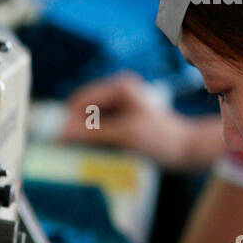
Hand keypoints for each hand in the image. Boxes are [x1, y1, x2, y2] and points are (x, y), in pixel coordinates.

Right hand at [60, 73, 198, 167]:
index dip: (66, 119)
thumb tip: (60, 132)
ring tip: (79, 155)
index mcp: (119, 87)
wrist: (187, 151)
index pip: (81, 100)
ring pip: (88, 122)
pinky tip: (93, 155)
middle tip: (65, 151)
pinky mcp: (120, 121)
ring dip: (83, 137)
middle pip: (82, 110)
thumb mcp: (125, 136)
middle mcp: (117, 93)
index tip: (55, 141)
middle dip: (73, 129)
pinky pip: (97, 130)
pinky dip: (93, 142)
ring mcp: (119, 107)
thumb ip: (93, 133)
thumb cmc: (161, 140)